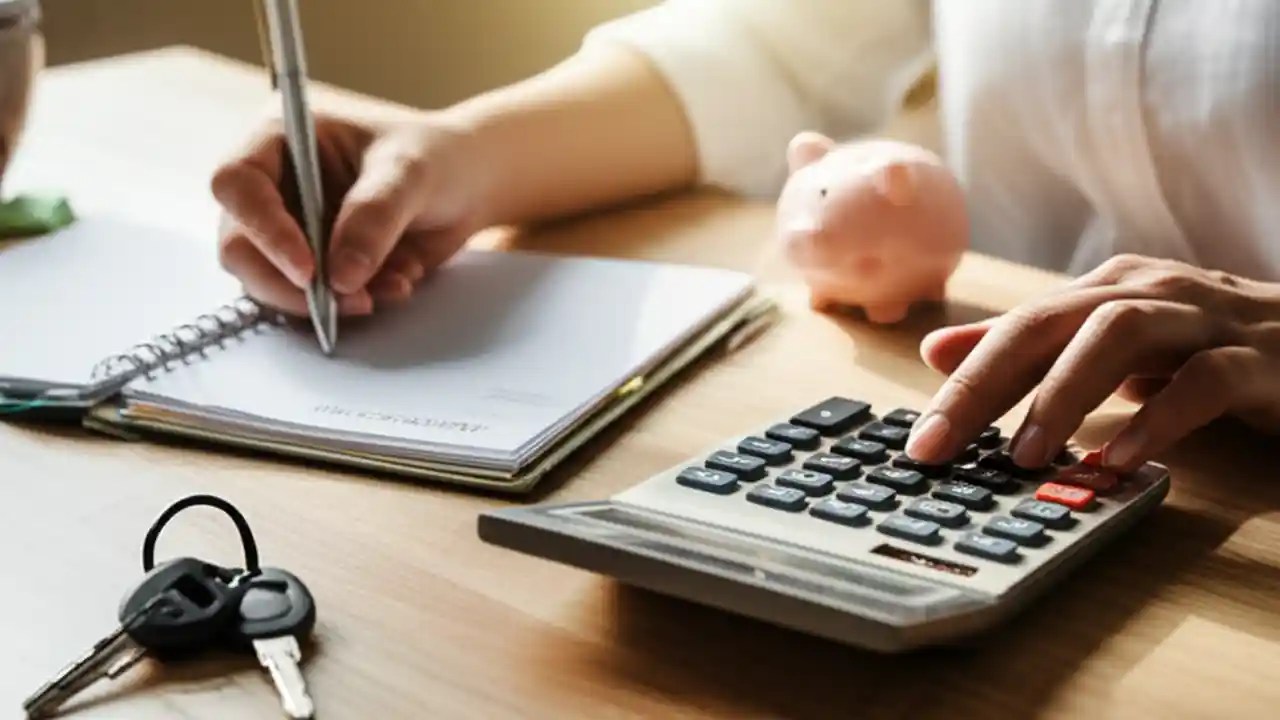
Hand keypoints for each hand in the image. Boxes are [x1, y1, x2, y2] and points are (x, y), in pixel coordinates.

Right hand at [212, 111, 490, 315]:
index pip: (237, 183)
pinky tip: (397, 284)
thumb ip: (374, 217)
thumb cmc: (437, 157)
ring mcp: (290, 227)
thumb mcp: (411, 172)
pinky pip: (311, 299)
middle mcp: (274, 183)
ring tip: (391, 286)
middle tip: (346, 300)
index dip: (263, 229)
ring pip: (272, 281)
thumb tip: (339, 276)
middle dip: (290, 283)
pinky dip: (352, 303)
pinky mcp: (314, 264)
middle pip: (240, 245)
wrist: (469, 187)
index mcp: (281, 136)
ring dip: (326, 300)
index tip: (307, 269)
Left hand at [904, 254, 1279, 471]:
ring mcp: (1206, 319)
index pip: (1016, 328)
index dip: (961, 382)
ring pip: (1118, 333)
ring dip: (1062, 394)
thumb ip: (1030, 348)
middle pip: (1048, 322)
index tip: (918, 441)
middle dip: (984, 384)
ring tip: (1023, 454)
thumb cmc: (1206, 346)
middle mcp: (1149, 291)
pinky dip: (1157, 418)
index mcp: (1106, 289)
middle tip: (940, 445)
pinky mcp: (1262, 360)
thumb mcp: (1109, 345)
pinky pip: (1204, 379)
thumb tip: (936, 351)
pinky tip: (1119, 458)